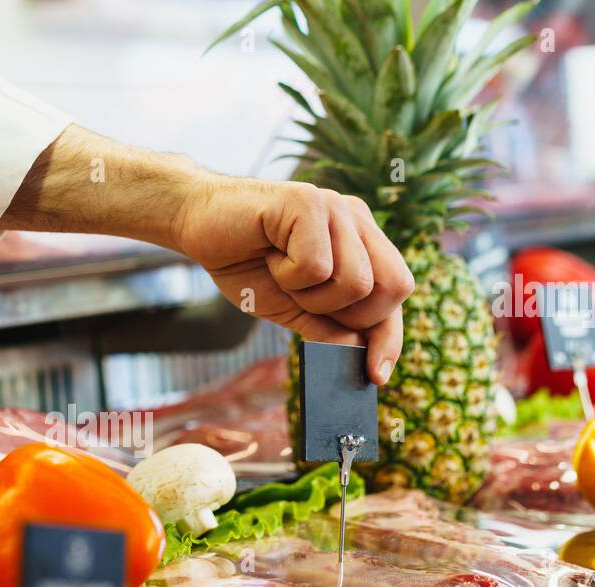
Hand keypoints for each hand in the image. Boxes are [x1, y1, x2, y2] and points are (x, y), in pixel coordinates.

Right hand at [0, 126, 412, 382]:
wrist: (197, 224)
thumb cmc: (245, 261)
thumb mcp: (292, 306)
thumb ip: (327, 326)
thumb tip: (358, 352)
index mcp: (361, 241)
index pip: (397, 290)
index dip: (390, 336)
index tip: (376, 375)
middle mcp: (357, 220)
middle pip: (391, 288)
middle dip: (347, 313)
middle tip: (304, 299)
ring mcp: (336, 207)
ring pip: (355, 282)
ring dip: (310, 295)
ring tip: (281, 272)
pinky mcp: (308, 202)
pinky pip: (318, 266)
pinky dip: (288, 276)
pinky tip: (270, 255)